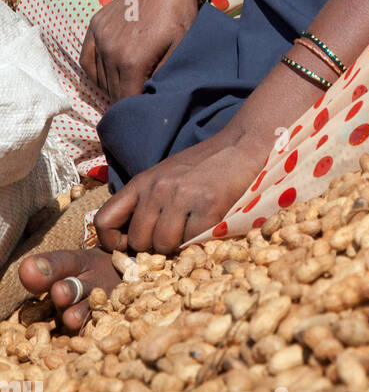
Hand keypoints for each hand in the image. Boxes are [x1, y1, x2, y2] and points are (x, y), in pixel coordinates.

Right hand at [79, 0, 201, 102]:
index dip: (133, 110)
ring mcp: (100, 35)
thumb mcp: (179, 52)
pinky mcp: (95, 24)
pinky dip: (95, 72)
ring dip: (110, 86)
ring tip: (126, 87)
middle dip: (123, 100)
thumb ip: (161, 80)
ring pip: (98, 77)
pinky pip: (87, 59)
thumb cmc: (180, 18)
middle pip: (111, 91)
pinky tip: (107, 75)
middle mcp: (110, 50)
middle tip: (136, 103)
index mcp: (132, 61)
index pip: (124, 100)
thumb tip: (148, 102)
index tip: (142, 114)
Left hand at [94, 128, 266, 254]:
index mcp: (142, 182)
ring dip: (178, 245)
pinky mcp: (207, 205)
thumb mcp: (165, 176)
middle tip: (175, 234)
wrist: (242, 145)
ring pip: (163, 245)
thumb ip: (146, 202)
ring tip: (192, 227)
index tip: (130, 245)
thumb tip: (128, 240)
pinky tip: (209, 221)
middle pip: (138, 241)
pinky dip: (200, 239)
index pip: (104, 221)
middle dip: (155, 246)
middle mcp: (157, 188)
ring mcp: (182, 196)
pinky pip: (192, 241)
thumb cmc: (203, 165)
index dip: (113, 241)